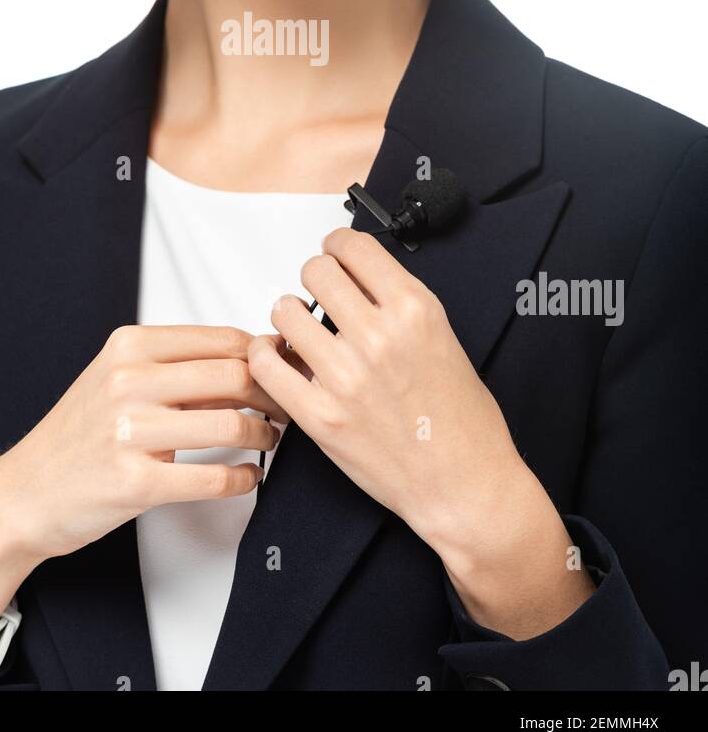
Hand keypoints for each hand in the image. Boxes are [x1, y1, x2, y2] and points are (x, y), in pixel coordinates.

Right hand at [0, 324, 286, 562]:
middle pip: (236, 375)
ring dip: (264, 435)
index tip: (285, 369)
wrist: (23, 493)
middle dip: (275, 394)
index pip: (224, 339)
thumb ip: (179, 367)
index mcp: (129, 346)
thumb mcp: (120, 379)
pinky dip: (243, 478)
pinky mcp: (135, 481)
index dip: (266, 355)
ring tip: (267, 441)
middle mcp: (128, 381)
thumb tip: (255, 357)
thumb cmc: (79, 436)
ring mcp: (130, 431)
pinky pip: (214, 477)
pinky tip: (246, 476)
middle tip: (287, 408)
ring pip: (232, 424)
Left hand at [247, 227, 533, 564]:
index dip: (338, 245)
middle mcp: (378, 337)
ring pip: (285, 312)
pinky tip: (279, 356)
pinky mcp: (319, 416)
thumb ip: (399, 305)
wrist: (465, 485)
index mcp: (415, 311)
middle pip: (316, 271)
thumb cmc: (463, 421)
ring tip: (300, 328)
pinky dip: (266, 354)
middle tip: (319, 293)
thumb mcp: (444, 338)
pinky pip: (267, 365)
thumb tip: (359, 278)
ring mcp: (345, 377)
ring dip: (289, 315)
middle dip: (315, 277)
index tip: (335, 254)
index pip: (354, 247)